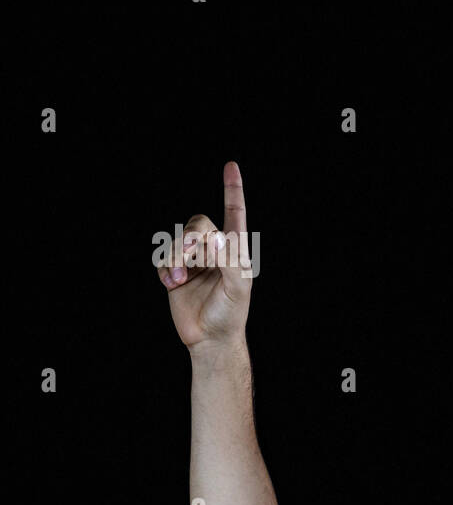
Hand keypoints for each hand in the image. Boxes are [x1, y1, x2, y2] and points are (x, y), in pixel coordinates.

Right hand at [158, 161, 252, 350]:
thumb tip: (215, 237)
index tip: (231, 165)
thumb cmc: (230, 314)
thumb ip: (228, 260)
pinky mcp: (175, 272)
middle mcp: (214, 251)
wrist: (209, 338)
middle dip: (191, 238)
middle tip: (189, 256)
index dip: (232, 189)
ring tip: (179, 279)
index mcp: (235, 250)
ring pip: (177, 240)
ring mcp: (193, 260)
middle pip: (198, 224)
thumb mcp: (237, 287)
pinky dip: (165, 268)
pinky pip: (163, 257)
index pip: (234, 214)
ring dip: (175, 257)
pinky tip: (172, 284)